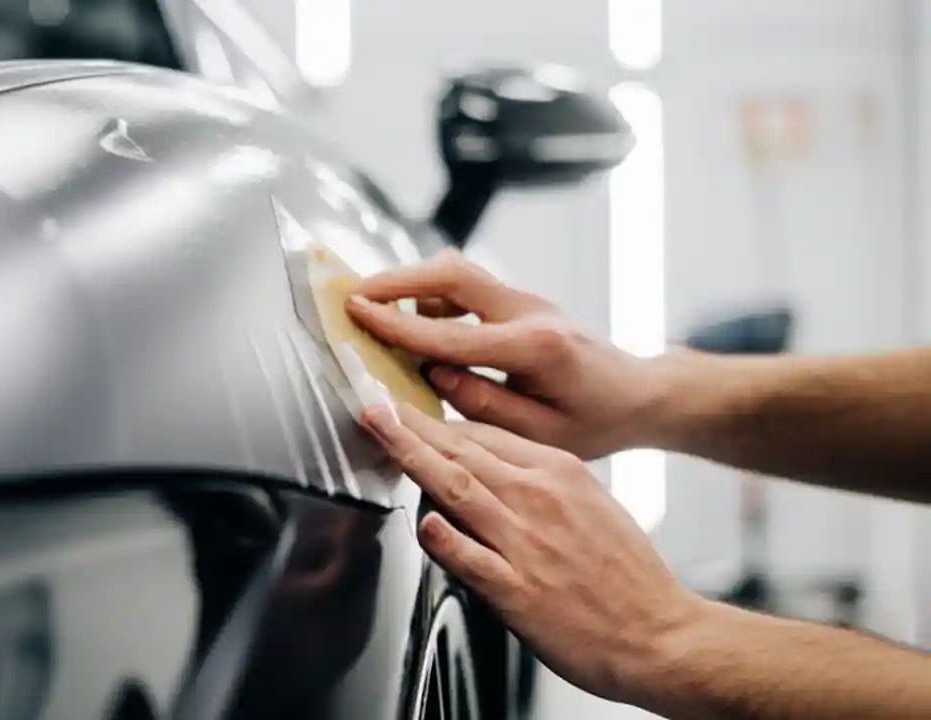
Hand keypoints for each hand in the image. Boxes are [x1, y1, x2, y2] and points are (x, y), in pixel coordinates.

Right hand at [346, 251, 666, 459]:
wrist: (638, 394)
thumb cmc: (596, 422)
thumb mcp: (542, 434)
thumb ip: (484, 406)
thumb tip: (433, 375)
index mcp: (535, 348)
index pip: (450, 334)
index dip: (397, 325)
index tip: (356, 313)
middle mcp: (530, 311)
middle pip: (451, 275)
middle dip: (397, 281)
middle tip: (354, 294)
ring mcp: (526, 300)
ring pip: (458, 273)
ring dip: (412, 284)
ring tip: (374, 307)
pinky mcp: (520, 301)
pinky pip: (467, 286)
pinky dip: (433, 295)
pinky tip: (416, 322)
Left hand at [360, 402, 703, 706]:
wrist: (662, 634)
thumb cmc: (626, 576)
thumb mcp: (591, 502)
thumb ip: (540, 482)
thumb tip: (489, 465)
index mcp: (560, 471)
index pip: (484, 433)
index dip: (436, 418)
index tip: (405, 404)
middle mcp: (540, 498)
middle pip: (462, 450)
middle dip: (411, 423)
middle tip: (374, 401)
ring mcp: (527, 543)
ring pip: (458, 488)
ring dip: (412, 455)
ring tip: (379, 431)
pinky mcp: (519, 590)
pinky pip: (472, 558)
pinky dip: (446, 539)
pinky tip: (424, 522)